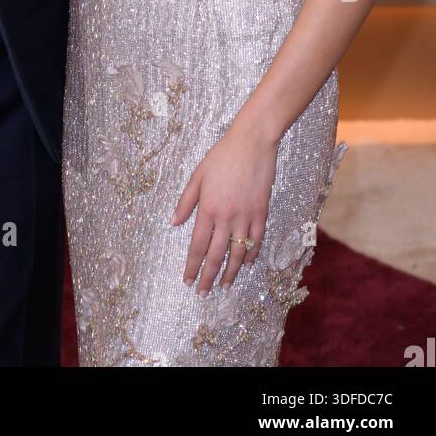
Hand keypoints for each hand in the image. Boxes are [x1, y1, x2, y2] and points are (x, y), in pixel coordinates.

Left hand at [171, 123, 277, 293]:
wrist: (252, 143)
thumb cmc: (221, 156)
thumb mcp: (197, 176)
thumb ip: (185, 202)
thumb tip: (173, 223)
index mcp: (208, 209)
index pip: (197, 246)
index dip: (192, 266)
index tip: (188, 280)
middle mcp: (226, 217)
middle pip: (216, 255)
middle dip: (208, 276)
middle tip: (203, 293)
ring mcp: (246, 216)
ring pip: (238, 252)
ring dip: (231, 272)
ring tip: (224, 285)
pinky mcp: (261, 213)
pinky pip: (257, 240)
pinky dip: (252, 254)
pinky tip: (247, 263)